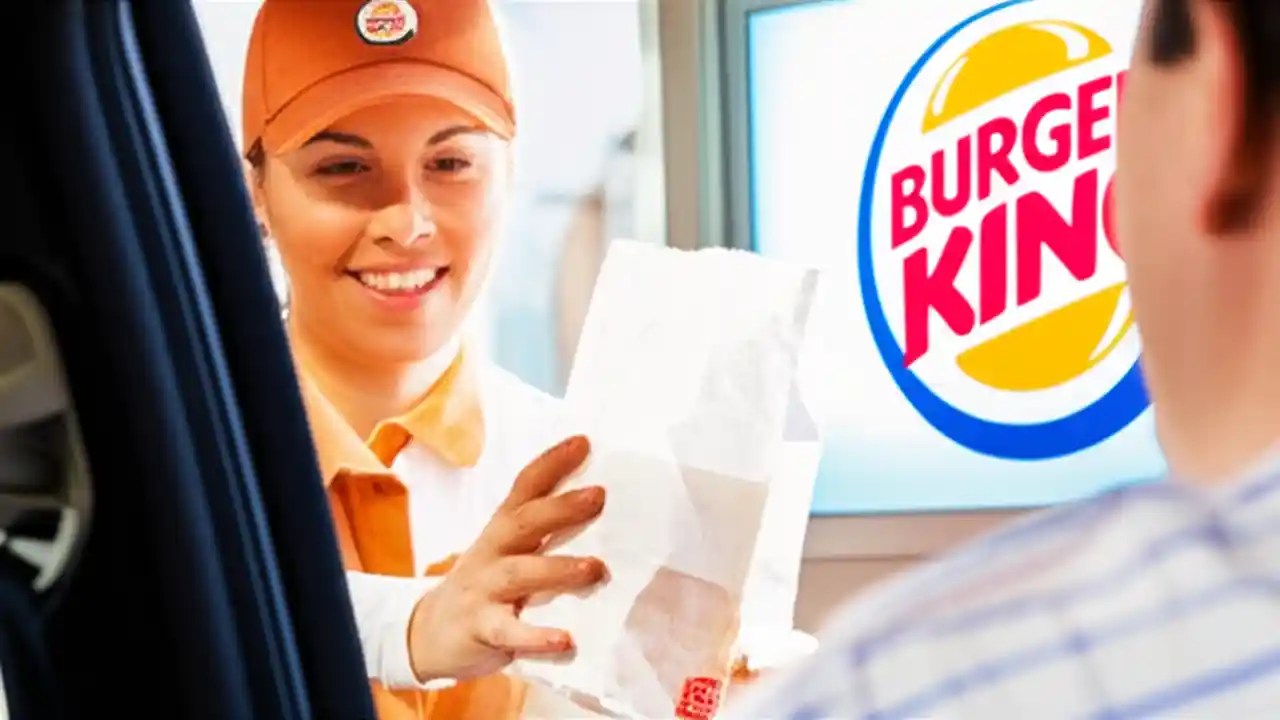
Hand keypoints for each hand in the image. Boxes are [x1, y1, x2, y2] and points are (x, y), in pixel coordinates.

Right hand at [407, 435, 606, 682]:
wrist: (427, 632)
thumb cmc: (483, 584)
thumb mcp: (505, 549)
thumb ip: (542, 530)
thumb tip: (596, 501)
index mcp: (501, 530)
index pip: (524, 487)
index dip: (551, 463)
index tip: (583, 442)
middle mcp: (492, 552)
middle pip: (523, 523)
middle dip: (560, 508)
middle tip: (598, 496)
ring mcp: (483, 589)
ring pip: (520, 573)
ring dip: (557, 569)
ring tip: (594, 569)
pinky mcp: (480, 628)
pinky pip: (509, 631)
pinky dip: (536, 635)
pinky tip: (565, 640)